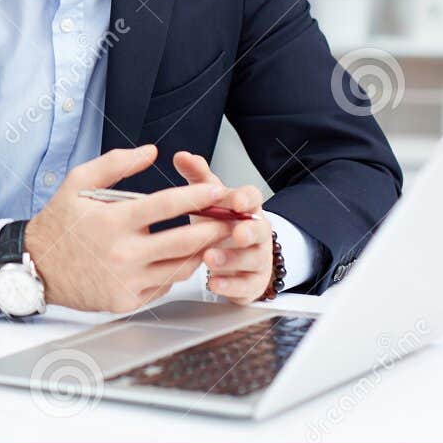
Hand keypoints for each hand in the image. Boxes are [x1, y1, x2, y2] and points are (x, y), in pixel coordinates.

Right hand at [24, 145, 240, 313]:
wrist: (36, 267)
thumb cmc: (59, 223)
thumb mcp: (78, 183)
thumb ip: (116, 164)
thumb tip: (151, 152)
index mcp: (113, 220)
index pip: (167, 206)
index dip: (197, 198)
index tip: (217, 192)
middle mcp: (123, 253)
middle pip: (186, 241)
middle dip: (214, 228)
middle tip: (231, 219)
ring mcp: (127, 280)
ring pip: (181, 267)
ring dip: (201, 252)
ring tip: (211, 237)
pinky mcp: (128, 300)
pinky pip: (165, 285)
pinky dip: (176, 270)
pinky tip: (180, 257)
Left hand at [174, 151, 272, 303]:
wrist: (238, 255)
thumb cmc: (220, 223)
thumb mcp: (211, 198)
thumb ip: (199, 178)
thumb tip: (182, 156)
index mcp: (246, 208)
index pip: (253, 199)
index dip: (246, 199)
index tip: (236, 202)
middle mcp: (257, 233)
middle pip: (260, 230)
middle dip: (248, 232)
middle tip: (236, 233)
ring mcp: (257, 259)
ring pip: (252, 259)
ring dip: (232, 259)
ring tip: (210, 258)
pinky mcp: (251, 283)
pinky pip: (245, 286)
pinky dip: (229, 285)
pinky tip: (213, 283)